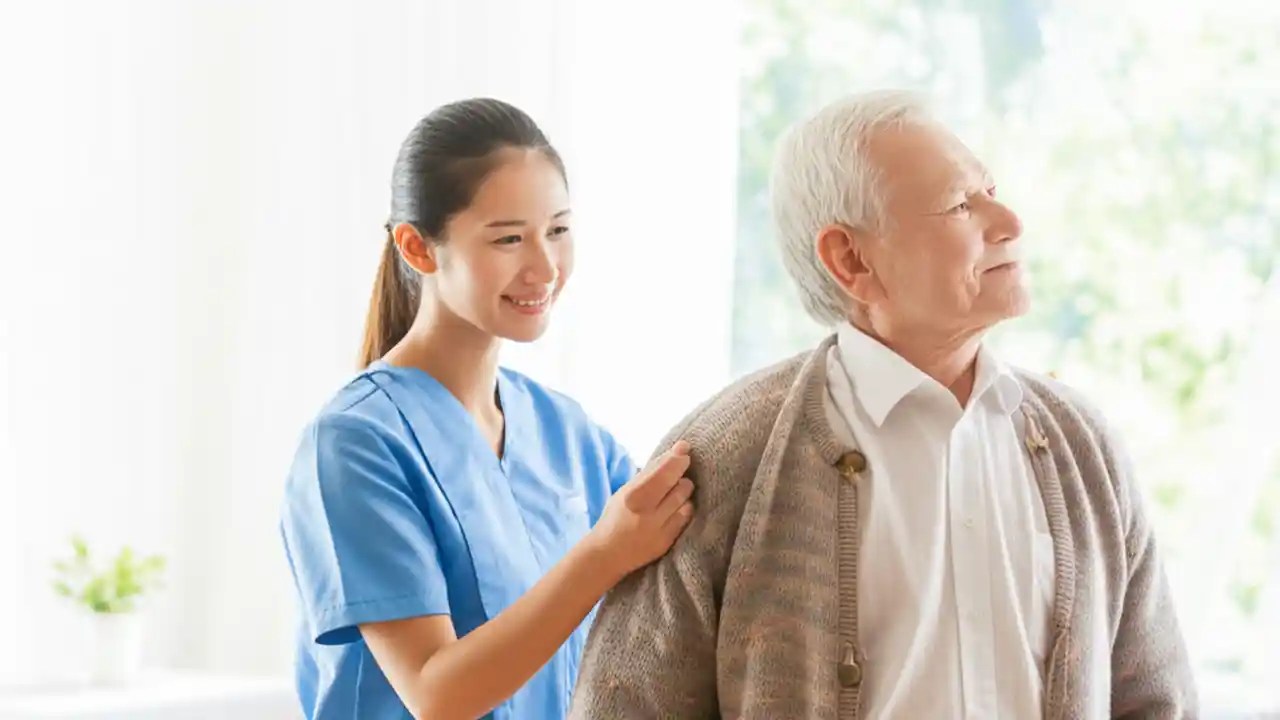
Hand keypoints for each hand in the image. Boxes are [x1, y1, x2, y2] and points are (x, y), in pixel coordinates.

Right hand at [588, 440, 694, 578]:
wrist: (608, 553)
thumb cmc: (617, 516)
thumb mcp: (626, 490)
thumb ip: (649, 473)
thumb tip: (676, 450)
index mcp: (633, 495)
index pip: (663, 471)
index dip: (678, 457)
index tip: (684, 449)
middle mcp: (647, 512)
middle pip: (680, 484)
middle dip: (681, 474)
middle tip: (678, 471)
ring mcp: (658, 528)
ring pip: (686, 500)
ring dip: (683, 493)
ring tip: (671, 494)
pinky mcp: (667, 540)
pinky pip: (686, 517)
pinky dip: (683, 509)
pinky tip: (673, 510)